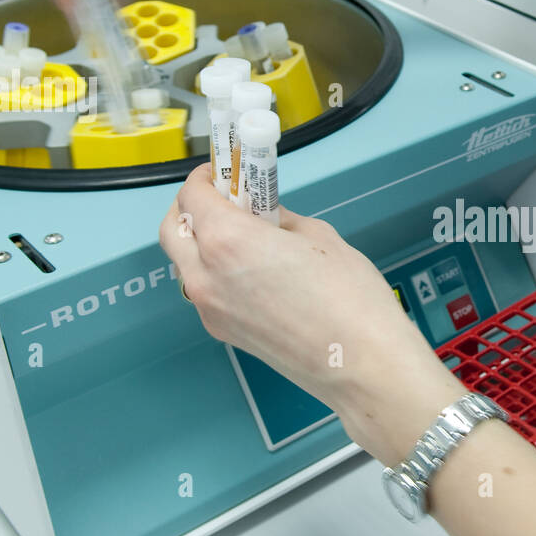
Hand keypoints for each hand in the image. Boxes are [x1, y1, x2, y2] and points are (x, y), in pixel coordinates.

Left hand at [159, 165, 458, 463]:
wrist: (363, 364)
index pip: (191, 195)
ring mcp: (210, 310)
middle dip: (191, 207)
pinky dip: (217, 272)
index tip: (224, 171)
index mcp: (227, 241)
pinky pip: (206, 292)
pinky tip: (256, 271)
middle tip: (226, 198)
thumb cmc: (350, 300)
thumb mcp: (318, 237)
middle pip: (172, 229)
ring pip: (186, 263)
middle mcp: (206, 276)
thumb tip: (265, 217)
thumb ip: (279, 220)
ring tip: (246, 236)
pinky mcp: (224, 334)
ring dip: (202, 242)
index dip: (206, 177)